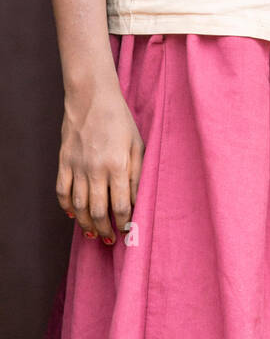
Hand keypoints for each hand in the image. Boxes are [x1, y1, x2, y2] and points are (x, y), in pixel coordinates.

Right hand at [56, 83, 143, 244]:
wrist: (91, 98)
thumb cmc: (120, 120)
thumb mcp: (137, 144)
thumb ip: (138, 174)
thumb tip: (138, 201)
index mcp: (118, 164)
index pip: (122, 204)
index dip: (125, 222)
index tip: (128, 231)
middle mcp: (95, 169)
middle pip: (98, 210)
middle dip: (105, 229)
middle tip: (110, 240)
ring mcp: (77, 166)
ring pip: (79, 206)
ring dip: (86, 223)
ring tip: (93, 233)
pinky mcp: (64, 162)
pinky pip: (62, 191)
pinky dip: (66, 207)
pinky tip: (73, 215)